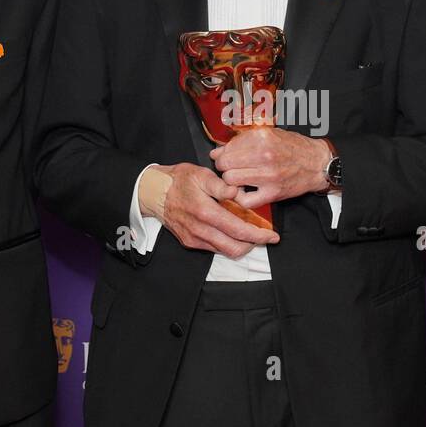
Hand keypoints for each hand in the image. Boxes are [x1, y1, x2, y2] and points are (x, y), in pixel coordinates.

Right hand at [154, 163, 279, 258]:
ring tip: (252, 234)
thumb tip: (236, 192)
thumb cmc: (178, 180)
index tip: (272, 235)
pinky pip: (214, 248)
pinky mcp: (190, 242)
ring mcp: (194, 238)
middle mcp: (200, 229)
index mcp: (205, 211)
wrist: (153, 192)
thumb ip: (220, 185)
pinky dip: (228, 243)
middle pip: (235, 247)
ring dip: (242, 245)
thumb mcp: (200, 174)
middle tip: (265, 236)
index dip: (258, 235)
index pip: (238, 230)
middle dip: (254, 244)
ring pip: (225, 251)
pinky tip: (233, 233)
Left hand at [210, 129, 330, 208]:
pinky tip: (246, 191)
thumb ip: (242, 142)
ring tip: (241, 178)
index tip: (227, 157)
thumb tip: (217, 152)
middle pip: (225, 165)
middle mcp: (264, 155)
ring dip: (232, 181)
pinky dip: (241, 198)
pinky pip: (245, 200)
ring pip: (231, 181)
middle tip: (233, 168)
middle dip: (225, 167)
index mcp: (262, 137)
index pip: (227, 148)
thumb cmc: (294, 148)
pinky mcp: (273, 193)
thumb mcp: (269, 135)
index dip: (223, 154)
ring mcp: (268, 175)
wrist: (317, 163)